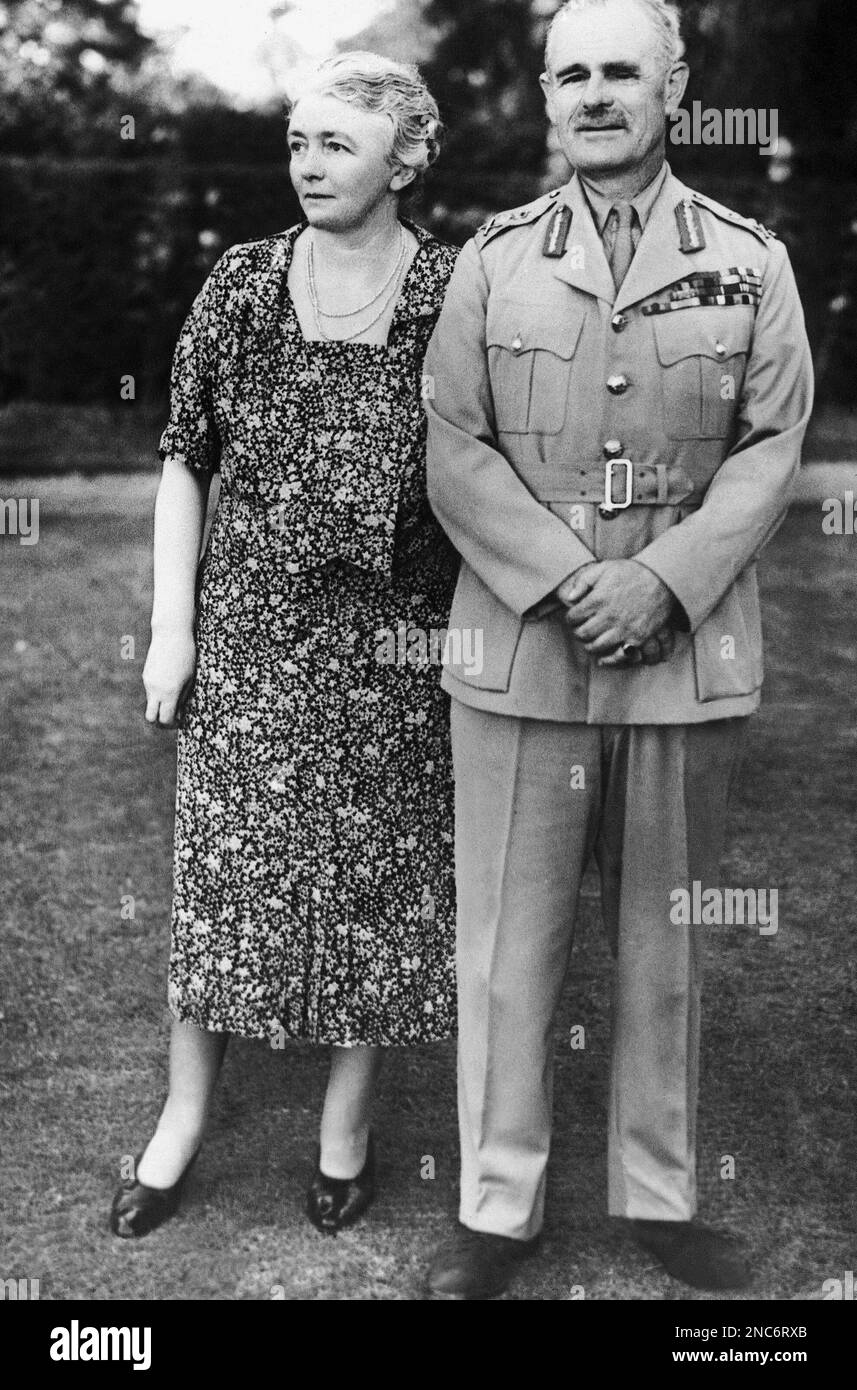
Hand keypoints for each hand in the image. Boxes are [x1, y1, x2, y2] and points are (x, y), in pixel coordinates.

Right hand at [143, 627, 196, 726]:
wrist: (171, 634)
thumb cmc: (186, 655)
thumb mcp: (190, 679)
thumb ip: (183, 698)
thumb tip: (179, 714)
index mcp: (170, 692)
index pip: (166, 719)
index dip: (173, 725)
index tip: (180, 722)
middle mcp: (156, 690)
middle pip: (151, 718)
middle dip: (160, 722)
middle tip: (172, 717)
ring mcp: (149, 683)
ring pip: (152, 704)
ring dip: (161, 705)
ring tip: (175, 695)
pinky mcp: (146, 676)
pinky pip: (151, 692)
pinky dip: (159, 694)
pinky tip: (169, 683)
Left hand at [557, 560, 676, 660]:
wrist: (662, 579)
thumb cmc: (632, 572)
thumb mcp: (604, 568)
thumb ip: (583, 581)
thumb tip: (570, 597)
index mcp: (598, 599)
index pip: (573, 617)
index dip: (570, 618)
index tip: (574, 618)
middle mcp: (608, 616)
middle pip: (582, 634)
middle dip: (578, 633)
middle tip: (581, 630)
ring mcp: (623, 629)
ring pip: (596, 646)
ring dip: (590, 645)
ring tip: (591, 641)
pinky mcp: (637, 638)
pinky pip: (618, 655)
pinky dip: (608, 659)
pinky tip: (603, 658)